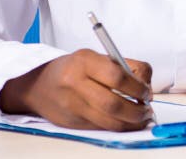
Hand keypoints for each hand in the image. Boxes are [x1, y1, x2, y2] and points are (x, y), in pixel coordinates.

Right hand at [0, 49, 153, 130]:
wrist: (38, 85)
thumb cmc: (75, 68)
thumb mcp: (96, 57)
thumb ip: (124, 66)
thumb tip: (146, 88)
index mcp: (84, 61)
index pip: (117, 76)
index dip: (138, 87)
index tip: (146, 92)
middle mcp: (75, 83)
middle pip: (113, 104)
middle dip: (137, 111)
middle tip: (147, 110)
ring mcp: (72, 106)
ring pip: (108, 121)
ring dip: (131, 123)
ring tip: (141, 118)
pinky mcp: (71, 123)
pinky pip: (101, 127)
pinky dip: (118, 126)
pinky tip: (126, 121)